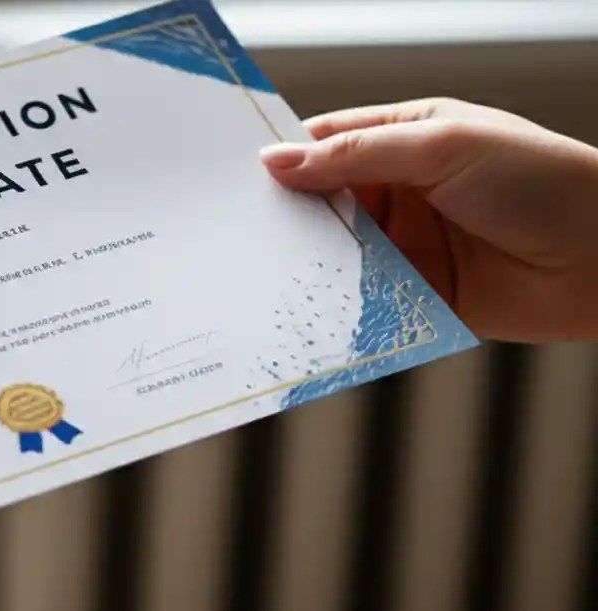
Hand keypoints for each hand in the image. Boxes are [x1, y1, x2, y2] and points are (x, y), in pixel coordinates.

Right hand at [260, 98, 597, 341]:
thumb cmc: (540, 182)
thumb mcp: (442, 147)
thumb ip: (356, 156)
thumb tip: (275, 161)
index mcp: (407, 138)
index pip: (326, 144)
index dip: (282, 159)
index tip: (234, 179)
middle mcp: (402, 191)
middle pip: (322, 202)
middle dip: (284, 216)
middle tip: (235, 232)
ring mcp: (408, 246)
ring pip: (336, 253)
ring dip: (306, 263)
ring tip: (256, 272)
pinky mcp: (416, 295)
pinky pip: (362, 299)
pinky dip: (335, 304)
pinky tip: (303, 308)